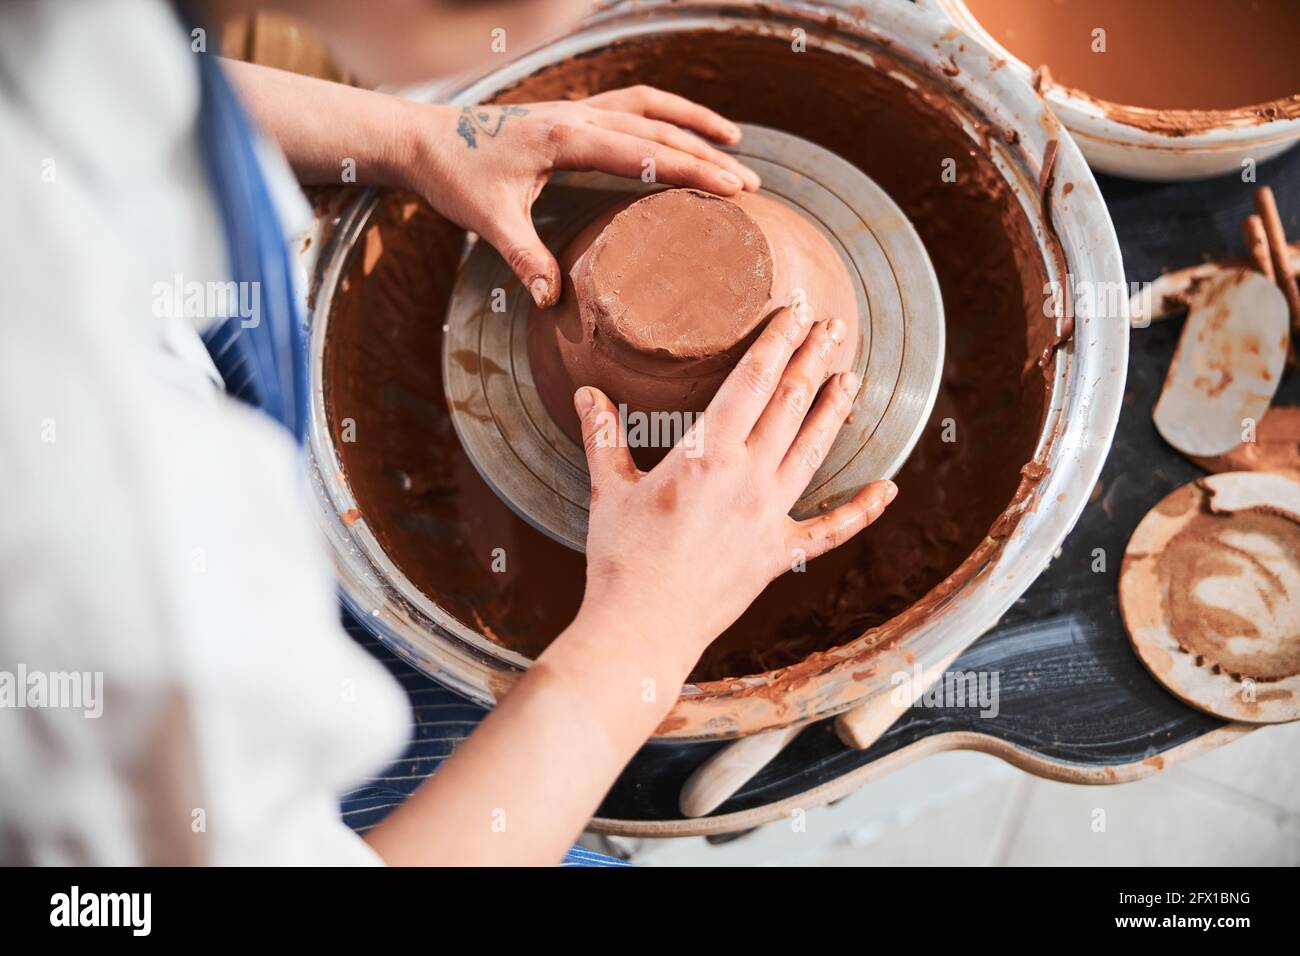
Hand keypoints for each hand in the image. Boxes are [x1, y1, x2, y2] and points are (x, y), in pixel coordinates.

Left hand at [401, 87, 760, 306]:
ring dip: (694, 122)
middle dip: (709, 154)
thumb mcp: (488, 220)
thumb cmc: (454, 176)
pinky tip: (680, 130)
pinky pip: (631, 105)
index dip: (692, 169)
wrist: (422, 139)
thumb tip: (553, 302)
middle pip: (659, 128)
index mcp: (566, 136)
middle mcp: (578, 114)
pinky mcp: (571, 114)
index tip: (732, 188)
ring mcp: (576, 109)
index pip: (644, 151)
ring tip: (736, 142)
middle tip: (751, 182)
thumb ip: (524, 257)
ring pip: (651, 106)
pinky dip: (665, 114)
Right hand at [572, 305, 897, 672]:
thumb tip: (587, 394)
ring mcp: (770, 516)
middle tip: (834, 326)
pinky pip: (831, 529)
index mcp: (707, 454)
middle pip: (791, 403)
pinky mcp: (779, 554)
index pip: (753, 380)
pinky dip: (862, 510)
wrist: (642, 627)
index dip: (778, 341)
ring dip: (835, 409)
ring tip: (853, 375)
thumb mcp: (608, 489)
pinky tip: (888, 489)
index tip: (797, 311)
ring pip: (814, 450)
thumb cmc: (621, 559)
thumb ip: (603, 436)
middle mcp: (749, 477)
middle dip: (814, 359)